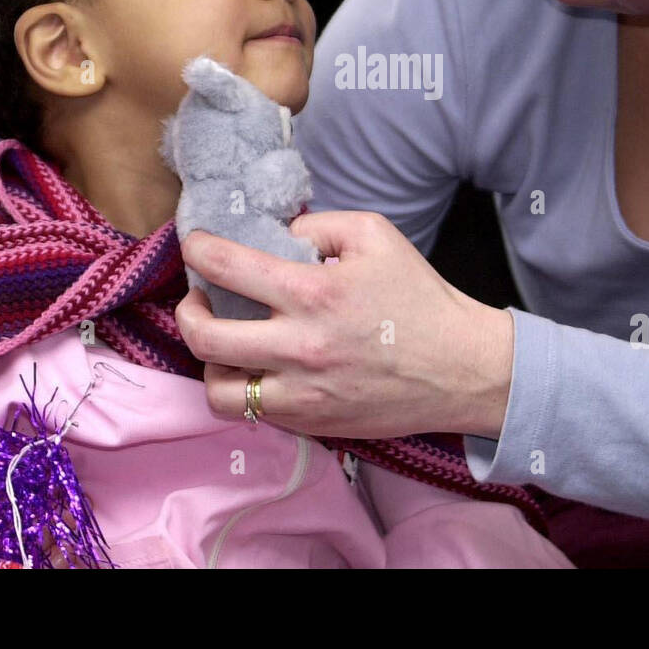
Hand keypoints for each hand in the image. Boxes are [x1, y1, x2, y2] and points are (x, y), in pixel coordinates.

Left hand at [175, 212, 513, 440]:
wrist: (460, 369)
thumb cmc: (419, 298)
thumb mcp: (376, 235)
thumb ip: (319, 225)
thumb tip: (276, 236)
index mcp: (314, 293)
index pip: (227, 267)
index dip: (197, 250)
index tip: (195, 245)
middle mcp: (299, 347)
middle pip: (203, 335)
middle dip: (187, 310)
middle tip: (198, 298)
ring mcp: (302, 393)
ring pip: (218, 388)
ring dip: (209, 359)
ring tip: (222, 340)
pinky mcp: (311, 424)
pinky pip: (251, 412)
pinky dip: (242, 388)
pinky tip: (256, 367)